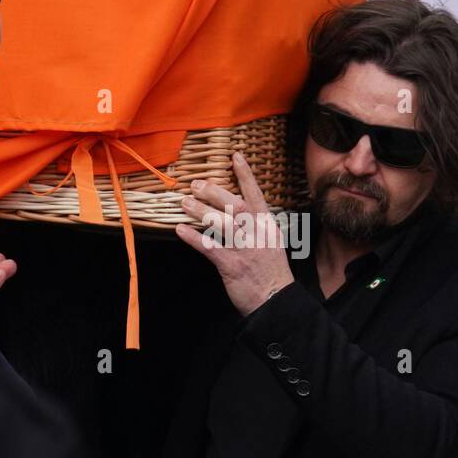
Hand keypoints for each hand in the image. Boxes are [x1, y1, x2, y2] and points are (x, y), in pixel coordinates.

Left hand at [175, 152, 294, 315]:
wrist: (276, 301)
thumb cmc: (272, 273)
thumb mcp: (271, 244)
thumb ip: (257, 226)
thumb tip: (239, 211)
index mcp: (267, 226)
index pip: (256, 194)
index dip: (245, 175)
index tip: (234, 157)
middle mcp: (256, 234)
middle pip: (234, 204)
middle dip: (213, 192)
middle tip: (195, 184)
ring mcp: (244, 249)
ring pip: (220, 223)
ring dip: (200, 211)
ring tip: (183, 203)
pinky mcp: (231, 266)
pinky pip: (209, 248)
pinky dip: (193, 238)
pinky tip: (180, 230)